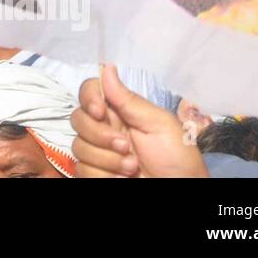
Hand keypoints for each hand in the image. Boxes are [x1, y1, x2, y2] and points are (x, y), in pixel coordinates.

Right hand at [72, 65, 207, 177]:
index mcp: (120, 111)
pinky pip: (81, 169)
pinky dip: (101, 176)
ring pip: (78, 146)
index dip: (88, 98)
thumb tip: (106, 67)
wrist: (180, 190)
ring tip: (132, 168)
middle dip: (100, 135)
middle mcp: (105, 128)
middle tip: (126, 147)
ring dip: (107, 160)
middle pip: (78, 119)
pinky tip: (121, 178)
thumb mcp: (159, 124)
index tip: (100, 112)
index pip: (90, 91)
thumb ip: (129, 100)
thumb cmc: (177, 157)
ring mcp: (99, 152)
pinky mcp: (95, 173)